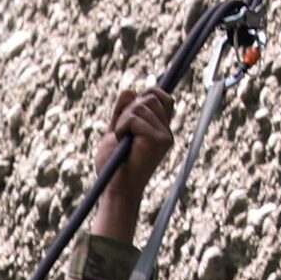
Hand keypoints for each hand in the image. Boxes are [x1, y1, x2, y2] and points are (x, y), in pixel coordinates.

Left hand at [91, 86, 174, 240]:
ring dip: (123, 120)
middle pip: (151, 97)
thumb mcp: (116, 132)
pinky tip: (121, 142)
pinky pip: (134, 118)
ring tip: (120, 139)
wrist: (116, 189)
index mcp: (160, 129)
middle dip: (129, 108)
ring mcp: (164, 136)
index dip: (148, 94)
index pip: (163, 97)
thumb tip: (130, 90)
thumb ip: (122, 112)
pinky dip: (122, 127)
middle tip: (121, 130)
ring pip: (141, 106)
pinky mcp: (157, 141)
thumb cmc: (114, 166)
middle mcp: (166, 132)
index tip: (131, 107)